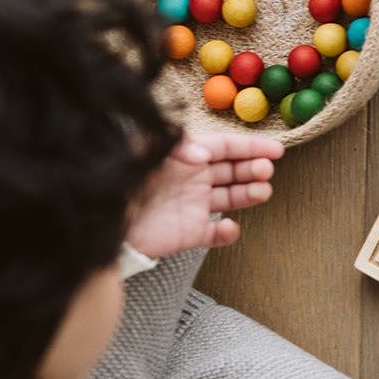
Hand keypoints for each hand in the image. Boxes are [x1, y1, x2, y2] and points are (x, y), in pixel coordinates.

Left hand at [125, 133, 284, 257]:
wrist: (103, 220)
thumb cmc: (120, 179)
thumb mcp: (144, 150)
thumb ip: (175, 145)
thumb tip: (204, 155)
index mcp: (186, 157)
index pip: (225, 148)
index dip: (251, 147)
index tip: (275, 150)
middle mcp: (193, 179)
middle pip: (233, 171)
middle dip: (254, 169)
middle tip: (266, 171)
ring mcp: (193, 206)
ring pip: (231, 198)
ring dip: (250, 193)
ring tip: (262, 191)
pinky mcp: (190, 232)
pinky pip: (216, 234)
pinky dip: (228, 233)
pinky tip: (230, 226)